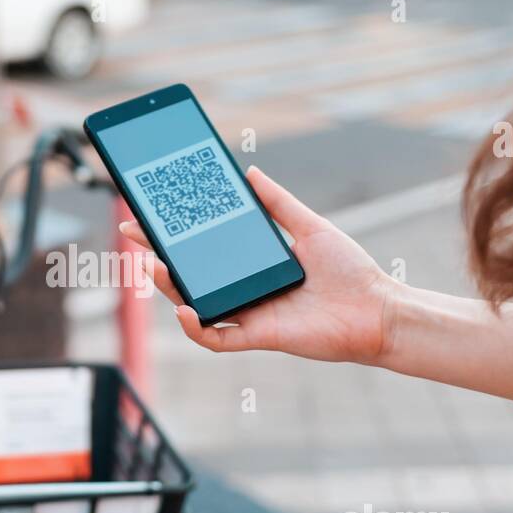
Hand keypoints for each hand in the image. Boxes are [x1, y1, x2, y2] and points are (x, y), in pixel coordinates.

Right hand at [119, 166, 396, 362]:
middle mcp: (245, 290)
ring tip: (154, 265)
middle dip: (157, 255)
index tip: (152, 214)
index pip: (205, 249)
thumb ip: (278, 203)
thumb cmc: (350, 272)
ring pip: (194, 305)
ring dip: (169, 288)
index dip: (176, 235)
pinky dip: (196, 328)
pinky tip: (185, 308)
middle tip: (135, 234)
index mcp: (253, 265)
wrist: (377, 309)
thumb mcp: (310, 226)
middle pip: (190, 276)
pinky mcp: (258, 336)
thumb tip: (249, 174)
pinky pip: (216, 338)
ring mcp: (249, 314)